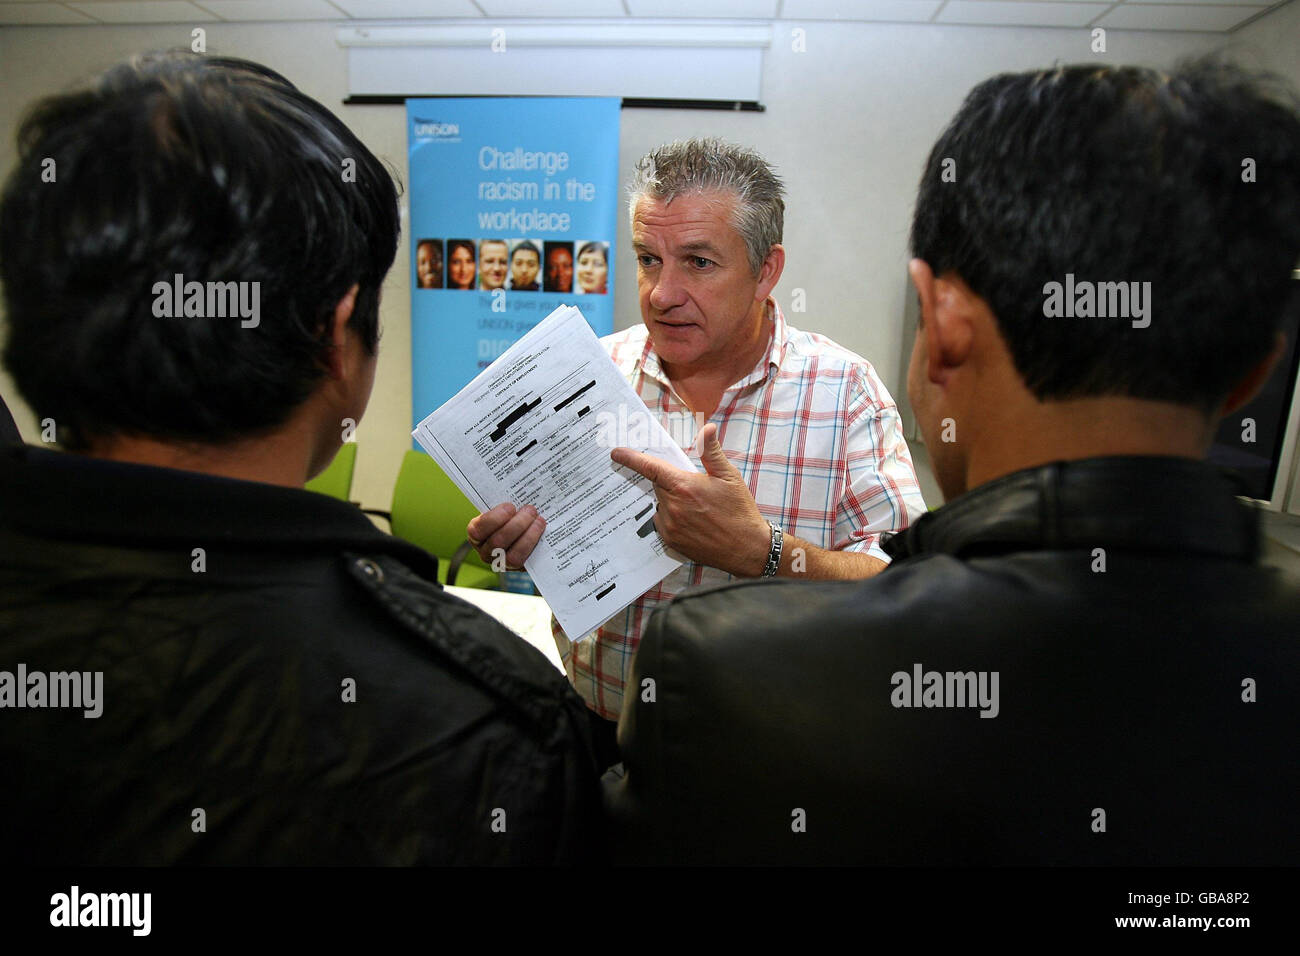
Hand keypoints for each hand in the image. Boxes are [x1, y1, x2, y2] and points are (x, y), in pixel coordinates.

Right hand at [466, 503, 544, 569]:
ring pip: (513, 556)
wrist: (518, 530)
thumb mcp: (500, 508)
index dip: (495, 519)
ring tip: (539, 521)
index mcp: (476, 532)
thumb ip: (504, 503)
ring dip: (529, 537)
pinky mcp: (517, 569)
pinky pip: (526, 562)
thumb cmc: (506, 515)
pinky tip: (543, 532)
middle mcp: (485, 551)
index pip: (478, 530)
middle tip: (531, 510)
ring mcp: (501, 563)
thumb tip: (519, 486)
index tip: (510, 506)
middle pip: (498, 542)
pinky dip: (535, 546)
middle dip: (517, 525)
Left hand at [610, 423, 769, 576]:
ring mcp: (670, 526)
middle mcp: (673, 507)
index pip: (650, 468)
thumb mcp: (729, 476)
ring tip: (698, 509)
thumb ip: (712, 452)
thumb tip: (708, 428)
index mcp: (684, 486)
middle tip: (691, 488)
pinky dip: (672, 519)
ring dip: (671, 502)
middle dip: (670, 482)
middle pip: (658, 486)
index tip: (616, 453)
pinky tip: (693, 522)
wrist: (747, 548)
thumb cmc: (739, 511)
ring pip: (660, 505)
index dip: (631, 458)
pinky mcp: (671, 542)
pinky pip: (663, 524)